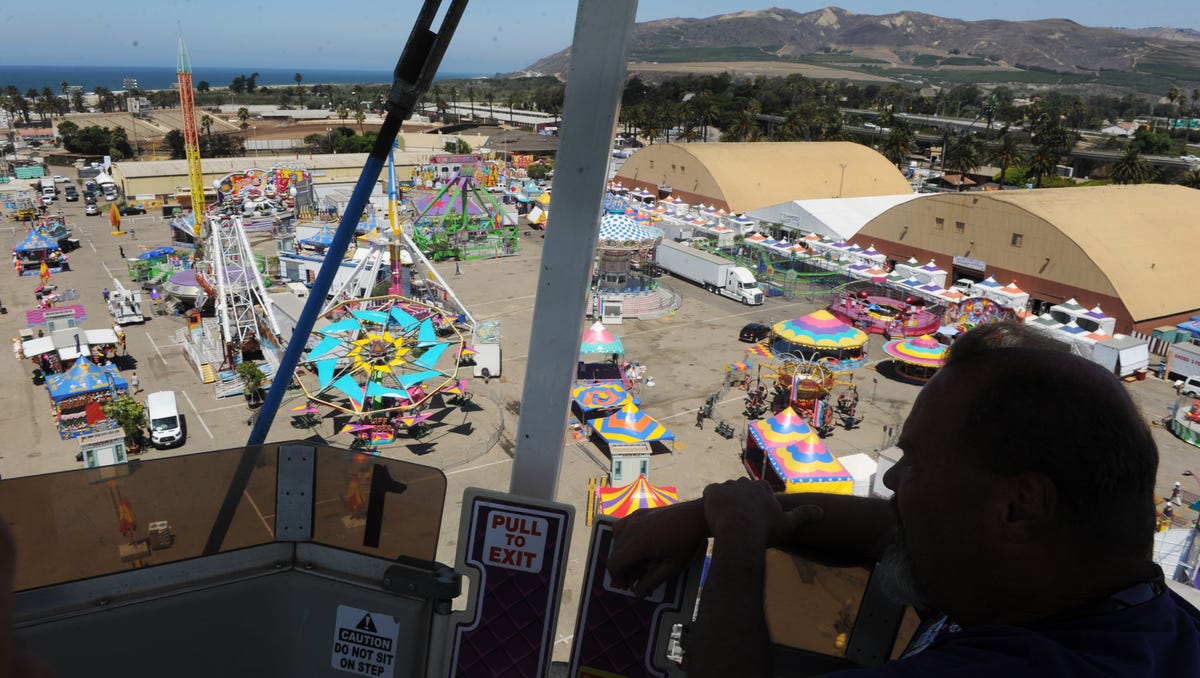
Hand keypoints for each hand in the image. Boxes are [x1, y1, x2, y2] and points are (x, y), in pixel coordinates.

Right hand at [608, 501, 706, 598]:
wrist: (696, 516)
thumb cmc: (687, 542)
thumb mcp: (673, 567)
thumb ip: (652, 581)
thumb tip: (637, 593)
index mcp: (638, 544)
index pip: (614, 563)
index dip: (618, 576)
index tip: (628, 584)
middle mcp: (631, 529)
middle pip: (615, 553)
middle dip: (624, 567)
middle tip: (641, 573)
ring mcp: (634, 518)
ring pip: (616, 540)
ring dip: (624, 552)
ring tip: (642, 559)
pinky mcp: (638, 512)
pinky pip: (622, 527)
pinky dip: (624, 537)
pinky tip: (639, 543)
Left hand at [702, 478, 822, 547]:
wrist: (740, 534)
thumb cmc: (765, 530)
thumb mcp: (788, 524)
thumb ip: (804, 515)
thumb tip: (822, 511)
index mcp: (762, 488)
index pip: (762, 489)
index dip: (760, 501)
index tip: (759, 513)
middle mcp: (745, 483)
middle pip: (743, 488)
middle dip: (742, 499)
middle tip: (741, 516)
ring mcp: (727, 486)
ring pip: (726, 490)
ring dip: (726, 499)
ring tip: (725, 516)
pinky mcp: (712, 492)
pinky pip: (710, 492)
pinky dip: (711, 500)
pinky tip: (713, 512)